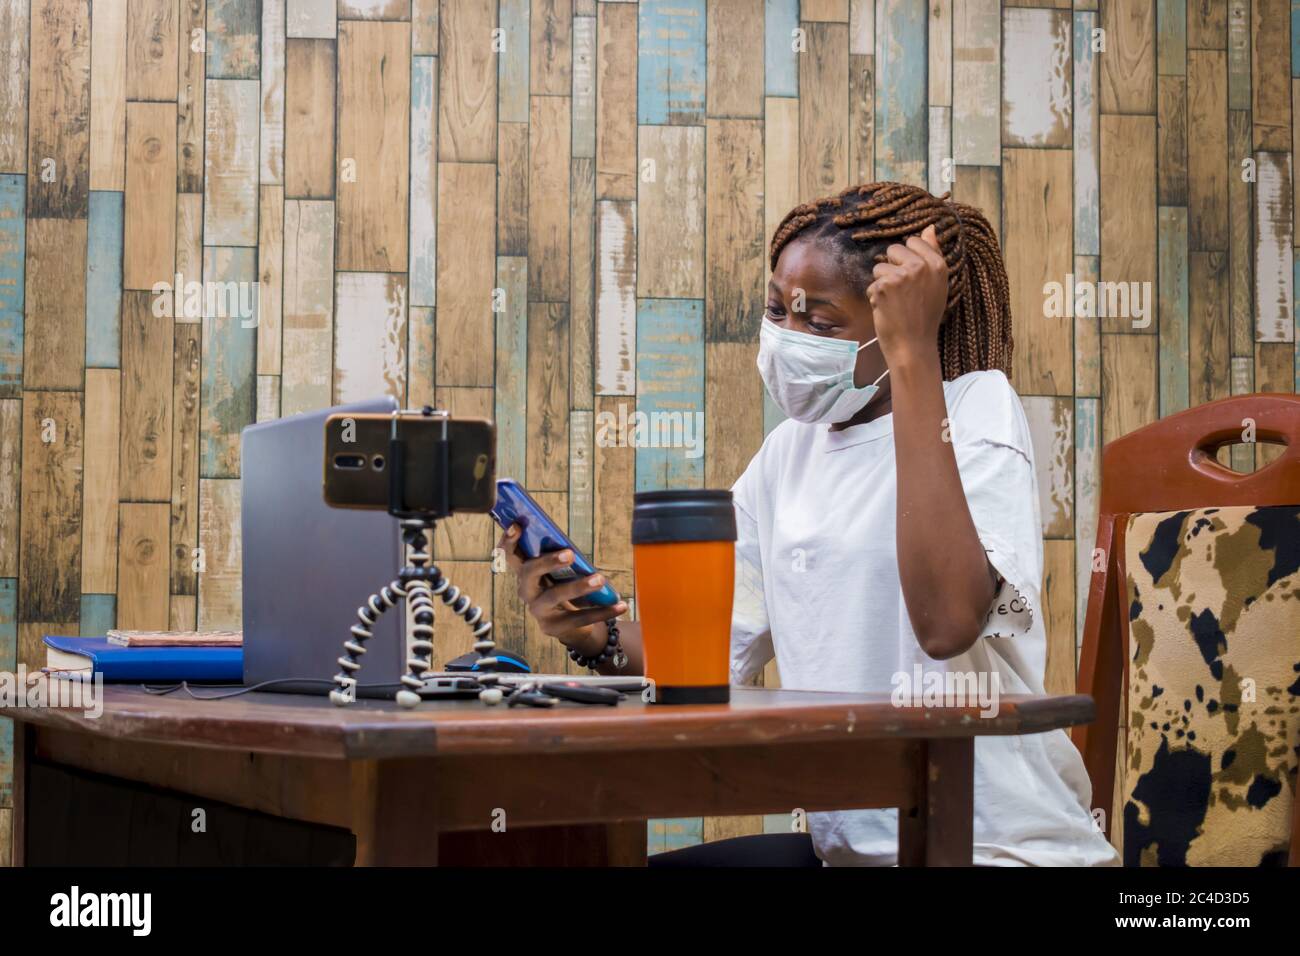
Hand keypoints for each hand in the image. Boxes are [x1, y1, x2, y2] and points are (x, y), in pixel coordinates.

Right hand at [496, 524, 627, 655]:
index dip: (509, 541)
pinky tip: (620, 606)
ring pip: (554, 595)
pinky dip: (603, 611)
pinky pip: (578, 618)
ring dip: (578, 586)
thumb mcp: (560, 573)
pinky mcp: (553, 627)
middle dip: (547, 561)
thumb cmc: (563, 589)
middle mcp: (526, 590)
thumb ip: (560, 559)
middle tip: (569, 554)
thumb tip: (572, 548)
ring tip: (600, 579)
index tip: (517, 525)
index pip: (510, 555)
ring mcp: (538, 610)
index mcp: (525, 572)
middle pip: (529, 573)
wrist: (570, 626)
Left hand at [866, 224, 948, 369]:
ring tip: (895, 302)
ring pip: (879, 267)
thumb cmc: (925, 316)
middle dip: (892, 268)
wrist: (914, 345)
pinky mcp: (884, 286)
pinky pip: (871, 284)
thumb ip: (932, 254)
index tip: (911, 277)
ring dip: (882, 284)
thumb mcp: (937, 284)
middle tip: (902, 292)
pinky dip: (875, 298)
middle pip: (893, 250)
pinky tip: (887, 310)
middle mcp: (920, 266)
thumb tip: (930, 227)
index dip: (907, 259)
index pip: (914, 241)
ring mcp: (902, 275)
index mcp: (937, 264)